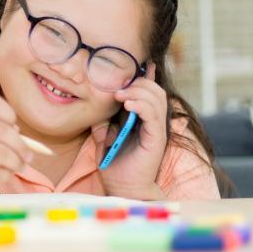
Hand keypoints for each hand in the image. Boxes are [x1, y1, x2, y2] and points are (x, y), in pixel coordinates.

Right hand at [0, 95, 31, 200]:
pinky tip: (5, 174)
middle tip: (28, 155)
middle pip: (3, 132)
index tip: (14, 127)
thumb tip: (18, 132)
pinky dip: (7, 174)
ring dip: (17, 162)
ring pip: (3, 154)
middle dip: (21, 146)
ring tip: (19, 166)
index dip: (9, 114)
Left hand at [92, 62, 167, 199]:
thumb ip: (102, 121)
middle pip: (154, 89)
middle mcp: (153, 121)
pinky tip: (128, 105)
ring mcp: (156, 129)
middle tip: (118, 87)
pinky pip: (154, 115)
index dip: (144, 76)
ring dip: (138, 91)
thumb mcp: (103, 137)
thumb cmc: (114, 164)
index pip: (148, 91)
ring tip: (121, 95)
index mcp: (143, 118)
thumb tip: (95, 101)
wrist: (122, 187)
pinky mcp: (157, 139)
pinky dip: (142, 105)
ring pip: (157, 98)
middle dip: (137, 82)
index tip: (136, 64)